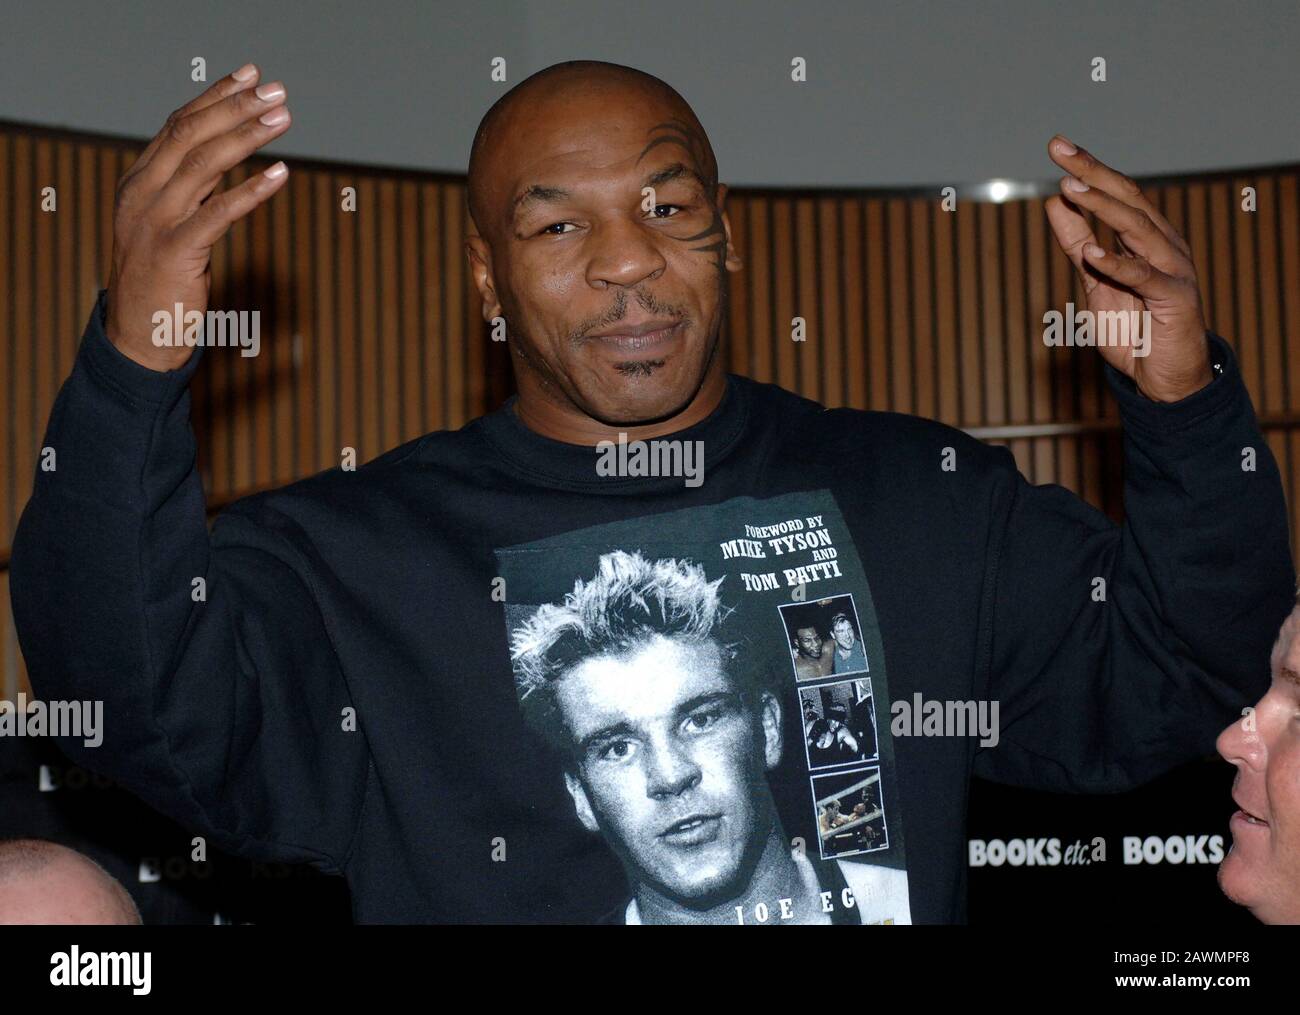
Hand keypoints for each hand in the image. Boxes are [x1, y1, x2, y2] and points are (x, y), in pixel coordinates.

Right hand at [106, 63, 291, 371]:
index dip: (214, 97)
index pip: (177, 126)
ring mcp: (155, 222)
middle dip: (236, 107)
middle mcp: (141, 195)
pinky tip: (281, 175)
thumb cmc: (161, 286)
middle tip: (276, 90)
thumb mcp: (170, 227)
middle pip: (190, 135)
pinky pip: (218, 213)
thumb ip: (189, 194)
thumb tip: (223, 161)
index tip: (248, 76)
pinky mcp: (175, 252)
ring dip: (248, 137)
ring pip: (204, 165)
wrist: (137, 341)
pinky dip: (251, 191)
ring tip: (282, 118)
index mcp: (137, 183)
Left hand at [1044, 135, 1212, 402]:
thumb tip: (1053, 201)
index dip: (1088, 167)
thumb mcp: (1093, 280)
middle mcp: (1163, 244)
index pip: (1116, 191)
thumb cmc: (1132, 328)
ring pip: (1137, 228)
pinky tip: (1091, 252)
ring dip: (1102, 207)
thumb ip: (1076, 242)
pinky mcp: (1175, 298)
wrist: (1161, 376)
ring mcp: (1172, 268)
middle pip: (1128, 199)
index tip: (1057, 145)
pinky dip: (1117, 263)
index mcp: (1145, 235)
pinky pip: (1144, 277)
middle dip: (1092, 172)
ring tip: (1070, 188)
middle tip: (1060, 151)